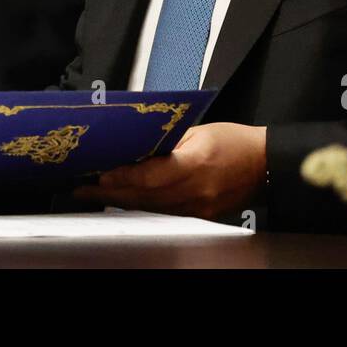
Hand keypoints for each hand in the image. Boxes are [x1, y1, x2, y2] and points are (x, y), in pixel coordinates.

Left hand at [73, 123, 267, 219]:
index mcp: (196, 162)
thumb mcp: (198, 131)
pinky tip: (124, 199)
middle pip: (145, 197)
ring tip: (94, 194)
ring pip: (150, 208)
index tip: (100, 175)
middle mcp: (197, 190)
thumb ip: (166, 141)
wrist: (264, 164)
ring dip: (121, 200)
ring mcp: (198, 207)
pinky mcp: (200, 215)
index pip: (152, 176)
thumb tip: (133, 147)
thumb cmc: (233, 141)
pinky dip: (142, 205)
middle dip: (110, 192)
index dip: (123, 177)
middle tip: (83, 189)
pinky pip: (164, 211)